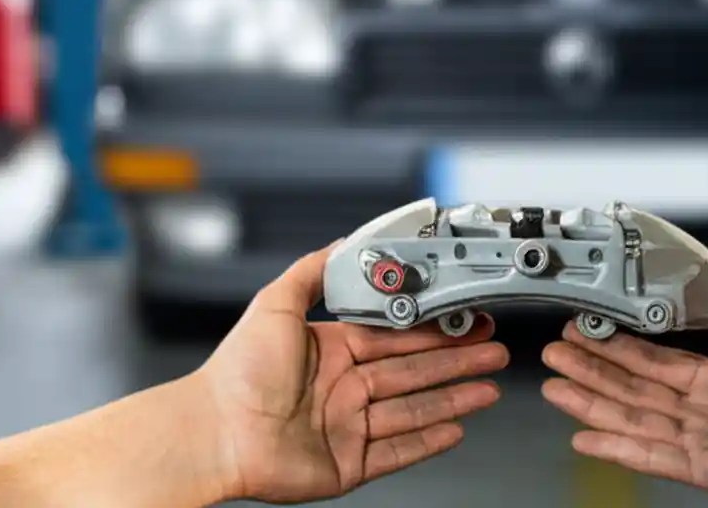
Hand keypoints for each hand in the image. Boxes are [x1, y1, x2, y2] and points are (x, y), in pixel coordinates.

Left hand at [194, 244, 509, 503]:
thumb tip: (342, 244)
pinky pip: (399, 451)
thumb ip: (312, 271)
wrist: (215, 434)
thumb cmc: (235, 374)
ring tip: (489, 387)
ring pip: (415, 409)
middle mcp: (342, 388)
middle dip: (456, 360)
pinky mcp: (349, 464)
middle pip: (414, 371)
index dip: (432, 329)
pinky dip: (430, 441)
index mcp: (330, 351)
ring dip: (455, 397)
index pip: (395, 337)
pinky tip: (457, 427)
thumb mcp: (274, 303)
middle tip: (492, 349)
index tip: (461, 317)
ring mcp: (347, 427)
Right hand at [541, 267, 707, 505]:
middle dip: (593, 371)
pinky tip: (584, 435)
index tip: (590, 328)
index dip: (621, 346)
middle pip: (637, 389)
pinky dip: (617, 446)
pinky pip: (654, 456)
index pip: (660, 361)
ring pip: (636, 419)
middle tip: (556, 353)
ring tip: (555, 386)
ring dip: (592, 403)